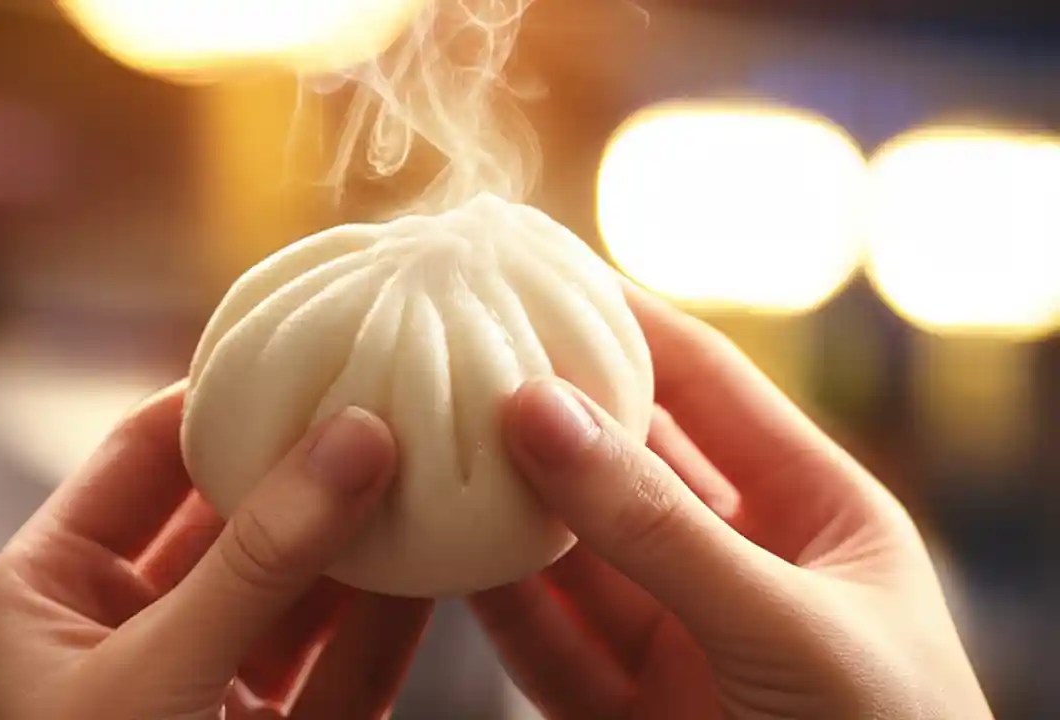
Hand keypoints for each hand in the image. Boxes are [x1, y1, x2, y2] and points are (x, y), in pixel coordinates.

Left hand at [0, 383, 431, 718]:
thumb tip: (353, 436)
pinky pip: (341, 667)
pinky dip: (392, 619)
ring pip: (299, 592)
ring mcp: (208, 691)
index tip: (306, 345)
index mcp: (51, 597)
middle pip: (235, 520)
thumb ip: (260, 560)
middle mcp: (130, 634)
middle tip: (390, 399)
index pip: (141, 459)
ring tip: (433, 468)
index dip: (221, 397)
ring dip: (363, 539)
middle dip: (311, 466)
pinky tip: (443, 567)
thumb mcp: (157, 676)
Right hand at [471, 284, 993, 718]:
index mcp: (812, 511)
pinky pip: (544, 639)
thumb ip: (659, 527)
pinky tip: (436, 548)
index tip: (537, 263)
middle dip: (543, 409)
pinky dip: (490, 595)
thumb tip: (542, 409)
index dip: (624, 319)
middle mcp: (736, 563)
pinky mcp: (620, 711)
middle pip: (622, 462)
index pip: (704, 383)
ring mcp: (675, 639)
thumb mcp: (784, 624)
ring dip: (501, 501)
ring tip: (422, 435)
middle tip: (453, 346)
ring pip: (569, 551)